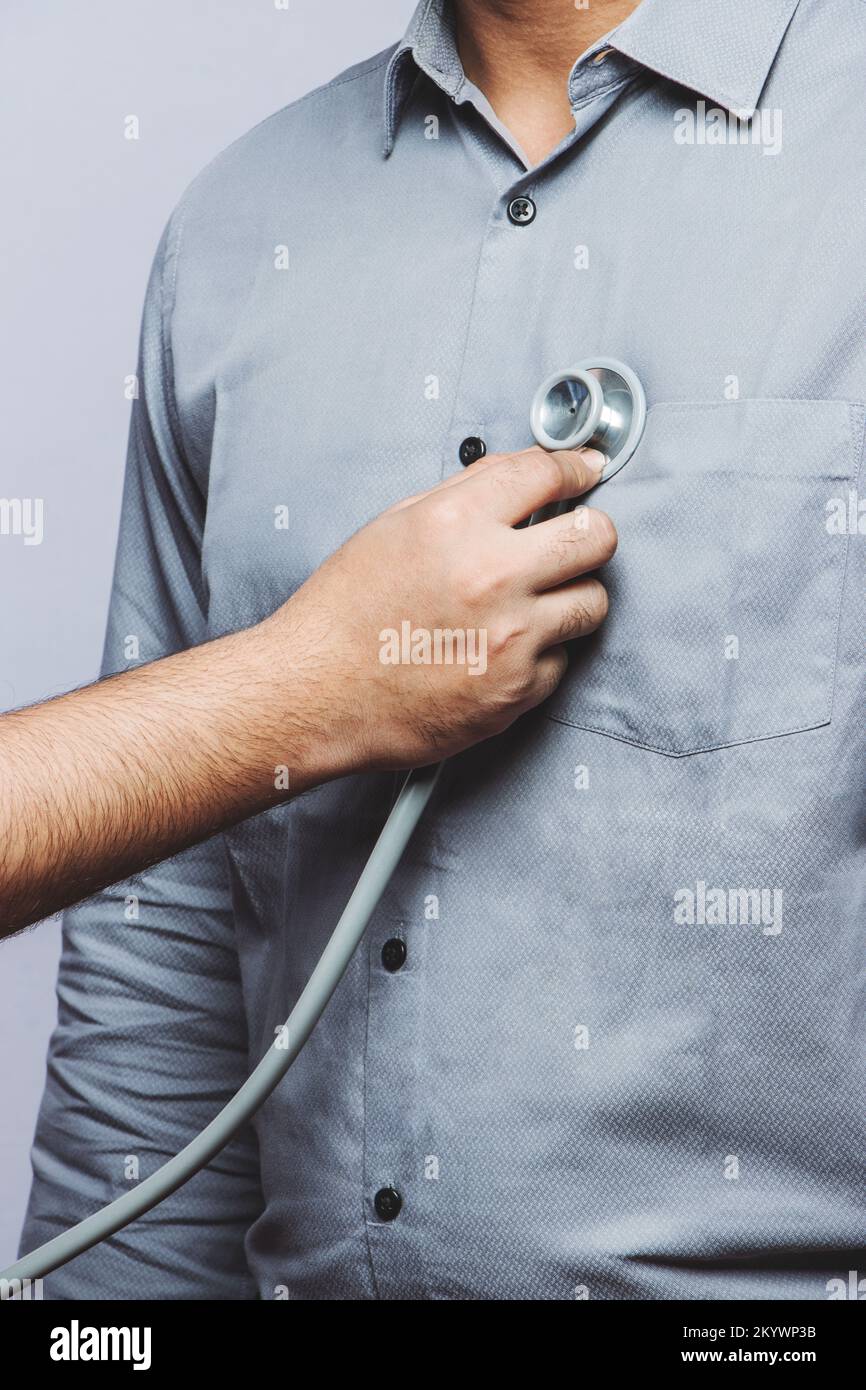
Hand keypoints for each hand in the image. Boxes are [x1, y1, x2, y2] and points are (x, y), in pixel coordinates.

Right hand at [262, 445, 616, 772]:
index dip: (575, 468)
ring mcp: (511, 638)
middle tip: (576, 538)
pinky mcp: (516, 690)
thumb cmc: (345, 614)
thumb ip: (465, 495)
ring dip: (572, 596)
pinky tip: (499, 650)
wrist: (316, 693)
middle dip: (591, 531)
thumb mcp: (394, 527)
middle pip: (597, 536)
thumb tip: (522, 474)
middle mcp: (491, 576)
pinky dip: (540, 654)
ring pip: (593, 602)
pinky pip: (562, 660)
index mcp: (456, 524)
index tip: (586, 471)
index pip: (548, 475)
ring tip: (534, 602)